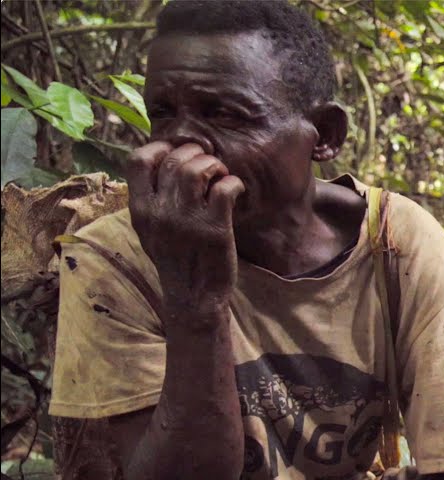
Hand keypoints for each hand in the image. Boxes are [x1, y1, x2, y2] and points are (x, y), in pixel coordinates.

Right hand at [125, 142, 244, 315]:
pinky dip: (233, 183)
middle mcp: (160, 212)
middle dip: (195, 153)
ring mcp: (187, 220)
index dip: (159, 147)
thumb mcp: (149, 231)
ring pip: (197, 169)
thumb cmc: (175, 260)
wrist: (193, 298)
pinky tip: (235, 191)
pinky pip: (224, 189)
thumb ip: (151, 200)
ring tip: (221, 175)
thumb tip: (162, 163)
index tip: (175, 151)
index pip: (137, 161)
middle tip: (208, 163)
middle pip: (173, 160)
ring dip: (214, 165)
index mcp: (140, 210)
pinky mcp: (215, 229)